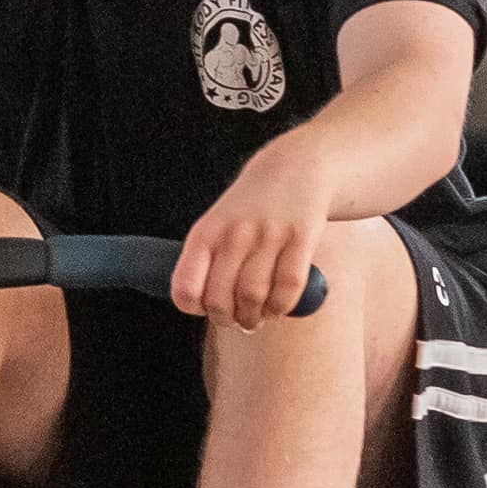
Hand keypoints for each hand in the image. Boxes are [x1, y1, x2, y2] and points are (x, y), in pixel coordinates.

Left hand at [172, 146, 328, 331]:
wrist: (295, 167)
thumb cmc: (250, 207)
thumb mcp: (217, 225)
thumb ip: (207, 262)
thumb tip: (203, 307)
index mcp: (206, 233)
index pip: (185, 286)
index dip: (193, 307)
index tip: (204, 308)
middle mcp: (234, 233)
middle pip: (220, 299)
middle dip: (227, 320)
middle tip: (236, 319)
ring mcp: (268, 235)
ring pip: (253, 297)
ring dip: (254, 317)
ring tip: (256, 316)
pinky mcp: (301, 238)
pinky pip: (288, 286)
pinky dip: (282, 306)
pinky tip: (278, 305)